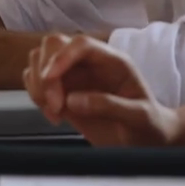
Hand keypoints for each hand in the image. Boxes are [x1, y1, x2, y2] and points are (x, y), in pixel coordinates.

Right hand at [26, 34, 184, 146]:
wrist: (146, 141)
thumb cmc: (149, 125)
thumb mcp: (140, 117)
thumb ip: (110, 106)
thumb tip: (72, 100)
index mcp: (112, 61)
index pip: (81, 44)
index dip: (62, 56)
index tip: (50, 79)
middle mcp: (89, 63)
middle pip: (54, 45)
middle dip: (46, 74)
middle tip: (55, 106)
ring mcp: (73, 75)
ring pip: (39, 59)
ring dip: (38, 85)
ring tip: (54, 113)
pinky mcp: (61, 91)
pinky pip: (36, 80)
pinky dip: (35, 95)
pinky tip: (53, 115)